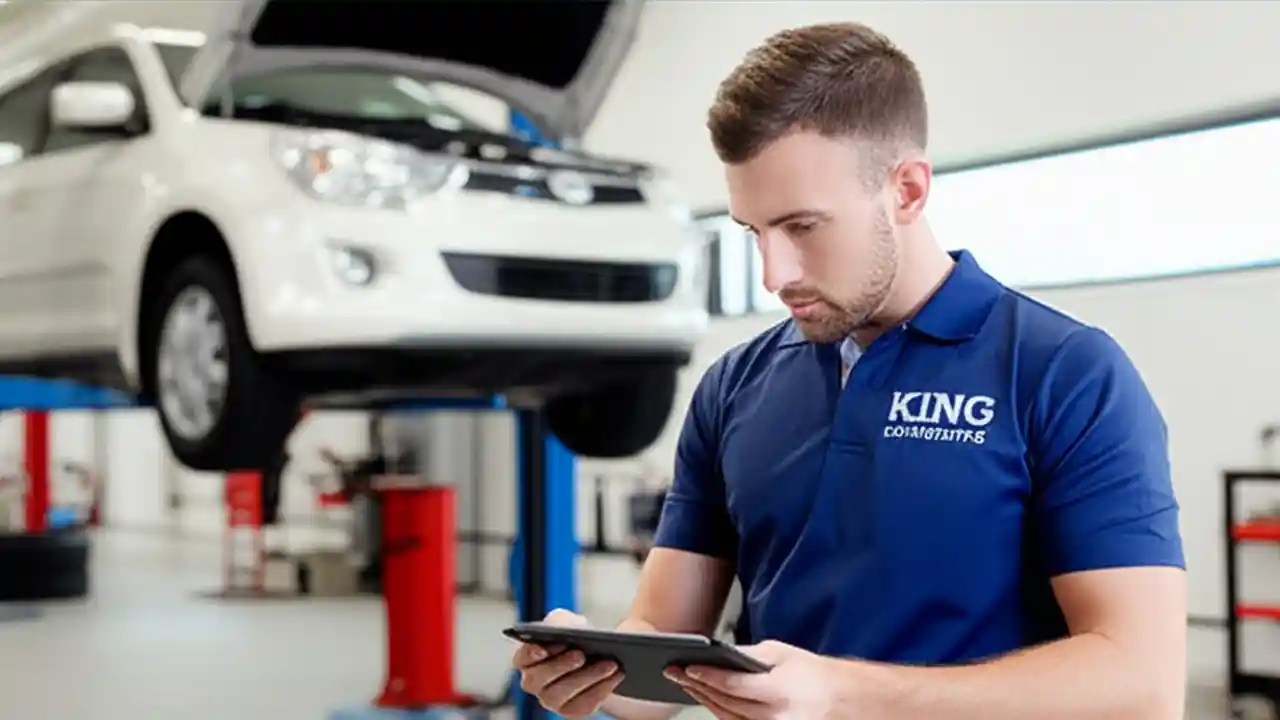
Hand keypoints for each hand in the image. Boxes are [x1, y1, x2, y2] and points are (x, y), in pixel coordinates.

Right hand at [511, 609, 624, 717]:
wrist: (600, 653)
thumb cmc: (577, 635)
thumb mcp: (569, 622)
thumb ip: (561, 623)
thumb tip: (568, 630)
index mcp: (527, 657)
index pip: (521, 658)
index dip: (529, 654)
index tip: (542, 647)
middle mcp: (534, 682)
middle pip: (539, 679)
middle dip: (560, 666)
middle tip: (581, 654)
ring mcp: (551, 699)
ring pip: (561, 695)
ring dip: (587, 678)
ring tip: (610, 664)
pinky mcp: (572, 709)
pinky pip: (583, 705)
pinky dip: (601, 689)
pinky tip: (617, 676)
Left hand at [665, 640, 839, 719]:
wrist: (848, 703)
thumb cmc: (818, 676)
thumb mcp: (787, 655)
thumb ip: (752, 657)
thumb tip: (720, 657)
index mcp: (780, 692)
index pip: (732, 686)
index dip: (706, 677)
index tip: (685, 668)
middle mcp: (775, 718)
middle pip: (725, 705)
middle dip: (698, 688)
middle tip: (675, 673)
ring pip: (729, 719)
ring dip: (706, 702)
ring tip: (688, 686)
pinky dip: (723, 714)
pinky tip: (710, 702)